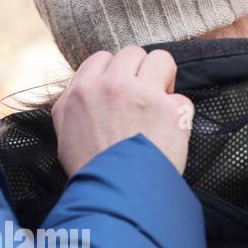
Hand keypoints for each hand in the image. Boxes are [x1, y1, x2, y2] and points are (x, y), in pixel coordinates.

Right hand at [53, 47, 194, 175]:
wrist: (116, 195)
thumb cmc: (92, 169)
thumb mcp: (65, 133)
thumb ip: (73, 104)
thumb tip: (85, 88)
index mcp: (82, 91)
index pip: (102, 58)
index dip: (116, 71)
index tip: (123, 89)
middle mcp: (111, 86)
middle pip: (134, 53)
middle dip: (142, 71)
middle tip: (145, 96)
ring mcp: (143, 94)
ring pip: (163, 59)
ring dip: (166, 78)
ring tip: (161, 103)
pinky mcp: (171, 108)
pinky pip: (182, 98)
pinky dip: (180, 114)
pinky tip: (170, 132)